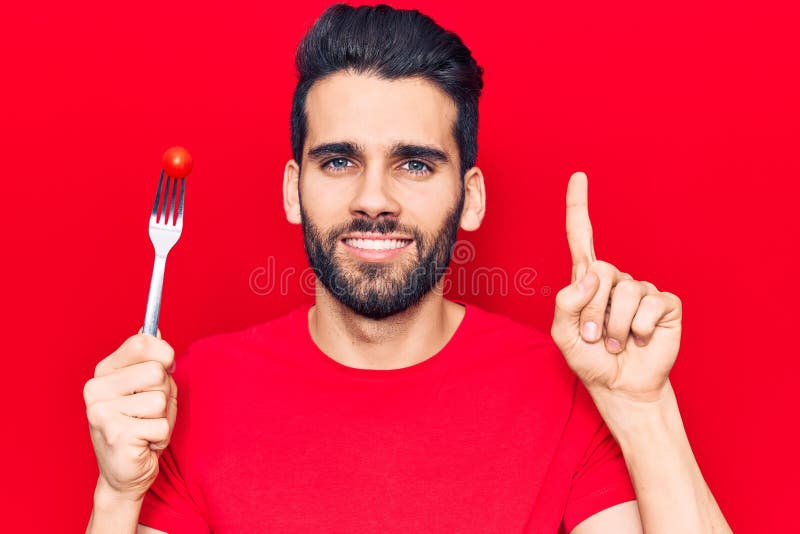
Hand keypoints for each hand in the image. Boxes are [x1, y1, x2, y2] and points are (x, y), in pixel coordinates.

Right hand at [83, 329, 176, 501]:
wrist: (125, 474)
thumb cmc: (142, 424)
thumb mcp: (150, 386)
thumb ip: (150, 358)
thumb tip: (153, 328)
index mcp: (104, 371)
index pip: (142, 342)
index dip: (164, 353)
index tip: (167, 365)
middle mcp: (96, 389)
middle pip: (157, 372)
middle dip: (166, 393)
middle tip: (151, 411)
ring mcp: (101, 412)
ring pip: (160, 400)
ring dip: (164, 417)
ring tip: (147, 427)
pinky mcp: (115, 434)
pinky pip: (161, 426)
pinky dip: (161, 437)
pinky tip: (144, 443)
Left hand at [550, 172, 681, 402]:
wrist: (620, 386)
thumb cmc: (590, 359)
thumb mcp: (564, 334)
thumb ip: (566, 304)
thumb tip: (590, 276)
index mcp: (587, 281)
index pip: (581, 238)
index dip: (578, 208)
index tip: (578, 176)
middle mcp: (615, 280)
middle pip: (600, 272)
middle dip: (591, 311)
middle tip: (594, 337)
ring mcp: (642, 290)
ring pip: (625, 293)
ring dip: (613, 327)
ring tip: (615, 342)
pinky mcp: (665, 304)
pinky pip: (650, 306)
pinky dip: (639, 330)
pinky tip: (640, 340)